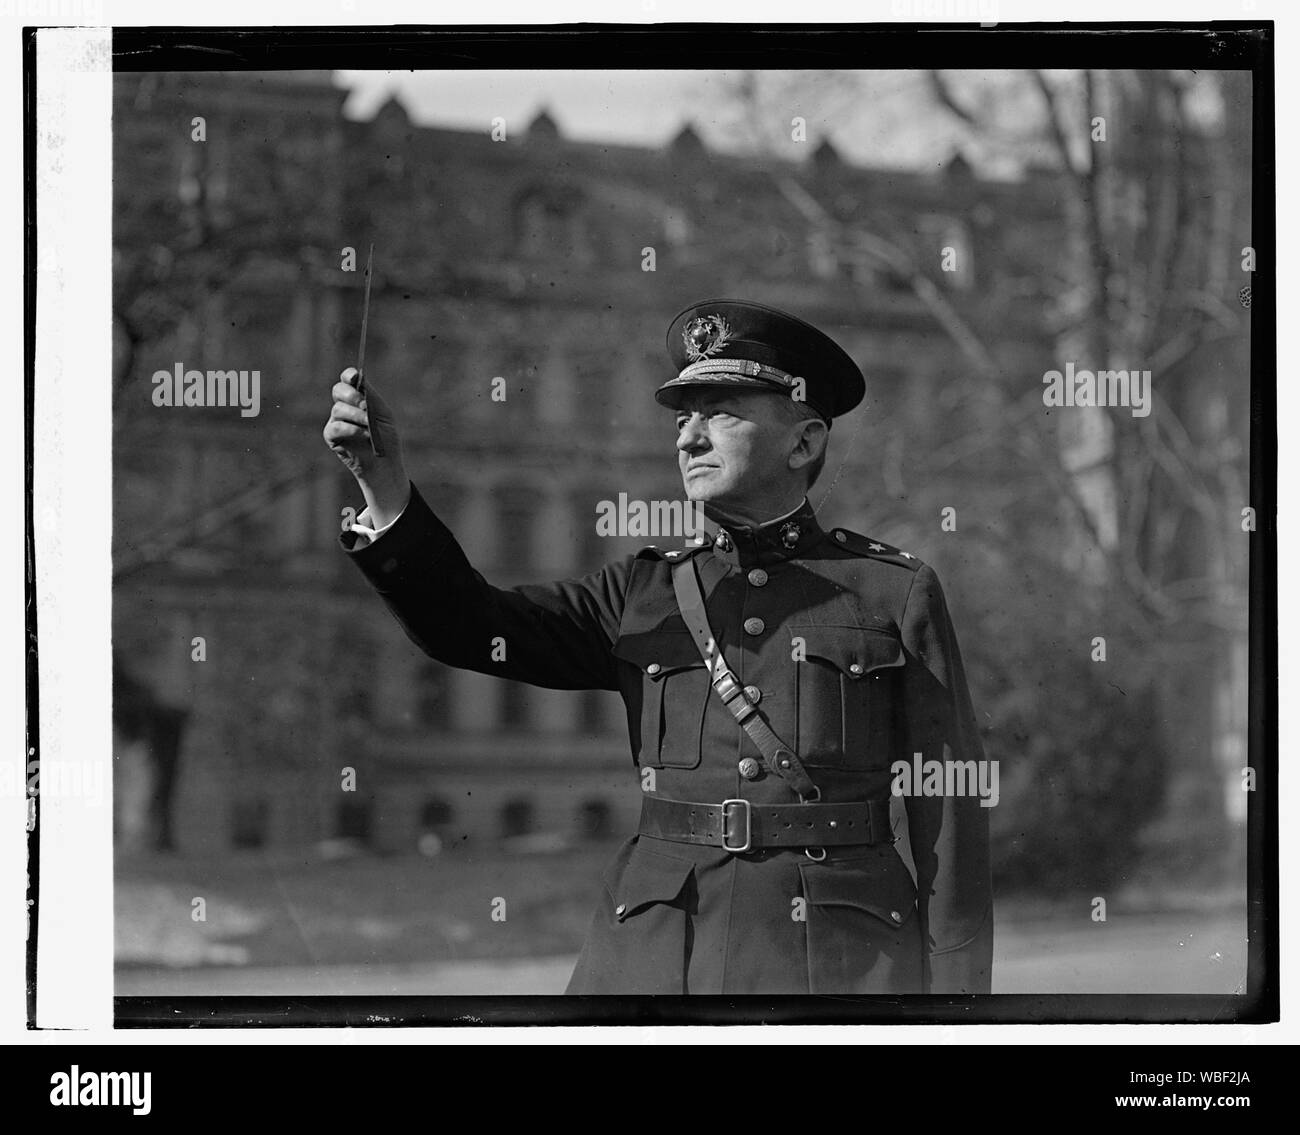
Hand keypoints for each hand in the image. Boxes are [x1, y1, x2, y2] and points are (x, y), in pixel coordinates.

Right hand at [323, 367, 409, 524]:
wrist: (384, 463)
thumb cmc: (385, 438)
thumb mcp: (382, 414)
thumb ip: (370, 396)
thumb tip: (358, 379)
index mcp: (357, 398)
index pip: (347, 380)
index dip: (349, 376)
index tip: (355, 377)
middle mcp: (344, 407)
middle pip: (339, 390)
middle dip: (352, 395)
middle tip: (366, 406)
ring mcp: (336, 420)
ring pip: (338, 409)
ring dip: (356, 415)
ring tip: (369, 425)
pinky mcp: (331, 436)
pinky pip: (336, 426)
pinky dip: (351, 429)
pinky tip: (364, 434)